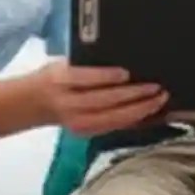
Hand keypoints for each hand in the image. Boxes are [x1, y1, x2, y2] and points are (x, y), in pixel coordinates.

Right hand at [31, 59, 166, 135]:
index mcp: (61, 80)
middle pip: (105, 101)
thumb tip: (123, 61)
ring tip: (159, 100)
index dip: (107, 77)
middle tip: (156, 87)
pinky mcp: (86, 132)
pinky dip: (134, 119)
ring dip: (140, 110)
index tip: (127, 73)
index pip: (86, 78)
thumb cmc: (54, 77)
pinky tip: (149, 112)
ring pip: (114, 118)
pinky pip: (115, 126)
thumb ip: (87, 64)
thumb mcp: (63, 63)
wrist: (34, 103)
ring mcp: (78, 122)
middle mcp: (69, 103)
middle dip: (134, 95)